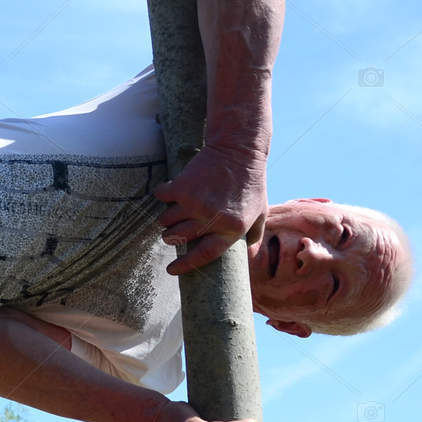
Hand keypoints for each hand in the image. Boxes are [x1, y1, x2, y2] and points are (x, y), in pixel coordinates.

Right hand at [154, 144, 267, 275]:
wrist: (239, 150)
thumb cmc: (251, 183)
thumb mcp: (260, 211)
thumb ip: (254, 236)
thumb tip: (249, 257)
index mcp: (232, 228)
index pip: (204, 254)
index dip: (185, 265)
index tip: (171, 270)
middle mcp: (212, 219)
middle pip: (177, 237)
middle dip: (171, 237)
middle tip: (173, 232)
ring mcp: (194, 203)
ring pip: (165, 221)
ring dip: (166, 218)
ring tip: (175, 211)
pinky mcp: (180, 187)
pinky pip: (161, 197)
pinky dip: (164, 194)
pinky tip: (172, 189)